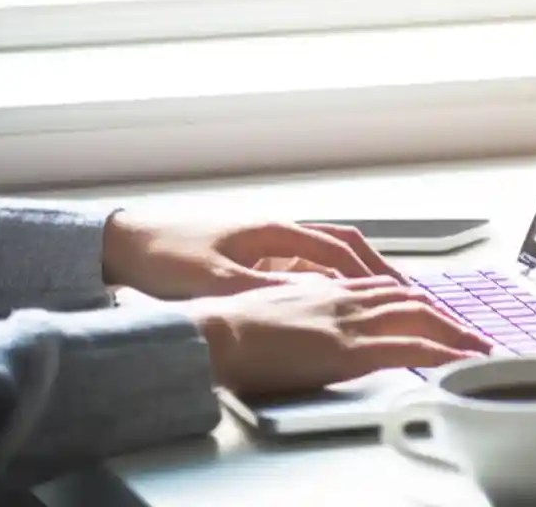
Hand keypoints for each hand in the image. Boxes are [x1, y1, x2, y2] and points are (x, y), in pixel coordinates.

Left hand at [102, 212, 405, 298]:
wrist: (123, 242)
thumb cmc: (165, 256)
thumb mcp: (216, 277)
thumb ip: (267, 287)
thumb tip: (317, 296)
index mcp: (274, 232)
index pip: (340, 249)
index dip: (374, 272)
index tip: (404, 294)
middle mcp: (277, 232)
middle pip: (344, 246)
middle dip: (380, 269)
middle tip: (412, 296)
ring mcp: (267, 244)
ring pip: (327, 256)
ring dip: (358, 274)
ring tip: (386, 299)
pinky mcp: (253, 257)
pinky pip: (307, 266)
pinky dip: (331, 281)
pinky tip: (335, 303)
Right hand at [179, 281, 492, 395]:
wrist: (208, 333)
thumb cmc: (226, 327)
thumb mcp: (271, 308)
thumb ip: (301, 310)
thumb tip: (312, 324)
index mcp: (324, 287)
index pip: (382, 288)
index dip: (412, 299)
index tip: (433, 311)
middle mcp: (344, 296)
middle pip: (407, 298)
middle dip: (443, 314)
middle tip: (468, 332)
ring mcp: (348, 320)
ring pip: (417, 317)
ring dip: (453, 331)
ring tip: (478, 345)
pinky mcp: (346, 348)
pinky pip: (406, 346)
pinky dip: (441, 351)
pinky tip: (460, 357)